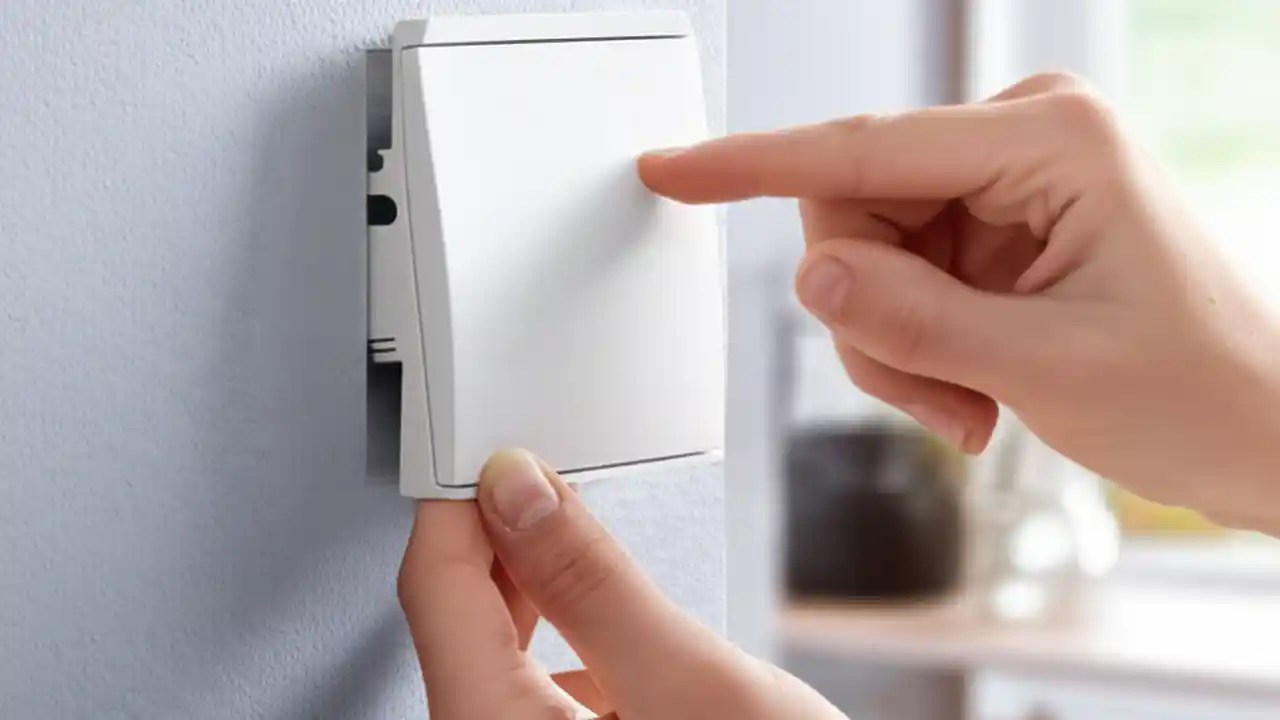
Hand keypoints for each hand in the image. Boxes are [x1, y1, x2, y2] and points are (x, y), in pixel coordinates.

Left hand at [398, 449, 844, 718]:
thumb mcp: (691, 681)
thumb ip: (593, 582)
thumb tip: (520, 491)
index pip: (434, 589)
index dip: (462, 507)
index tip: (499, 455)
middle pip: (458, 627)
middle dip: (506, 550)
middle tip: (551, 491)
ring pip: (496, 663)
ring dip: (538, 602)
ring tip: (589, 565)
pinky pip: (532, 701)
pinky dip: (567, 655)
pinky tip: (615, 646)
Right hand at [639, 73, 1279, 532]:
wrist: (1253, 428)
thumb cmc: (1197, 389)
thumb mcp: (1043, 368)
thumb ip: (915, 322)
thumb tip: (812, 278)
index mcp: (1051, 139)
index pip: (862, 147)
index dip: (751, 164)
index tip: (671, 168)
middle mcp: (1020, 139)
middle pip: (851, 207)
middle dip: (869, 315)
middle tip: (932, 389)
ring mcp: (1001, 180)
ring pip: (862, 252)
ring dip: (893, 344)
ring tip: (967, 399)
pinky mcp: (988, 220)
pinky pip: (891, 275)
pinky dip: (911, 345)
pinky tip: (972, 386)